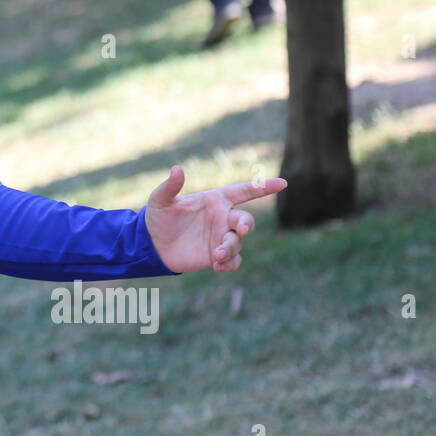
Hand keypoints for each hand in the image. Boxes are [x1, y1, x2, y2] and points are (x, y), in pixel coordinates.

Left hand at [142, 165, 286, 273]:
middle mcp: (223, 218)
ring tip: (215, 254)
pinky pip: (233, 261)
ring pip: (238, 242)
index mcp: (215, 200)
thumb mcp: (160, 200)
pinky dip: (229, 264)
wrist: (153, 244)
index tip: (283, 183)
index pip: (244, 191)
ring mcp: (222, 237)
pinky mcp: (218, 256)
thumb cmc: (159, 217)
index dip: (263, 187)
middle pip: (246, 220)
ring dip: (230, 248)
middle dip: (247, 224)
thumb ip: (170, 186)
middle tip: (241, 229)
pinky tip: (217, 266)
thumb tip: (177, 169)